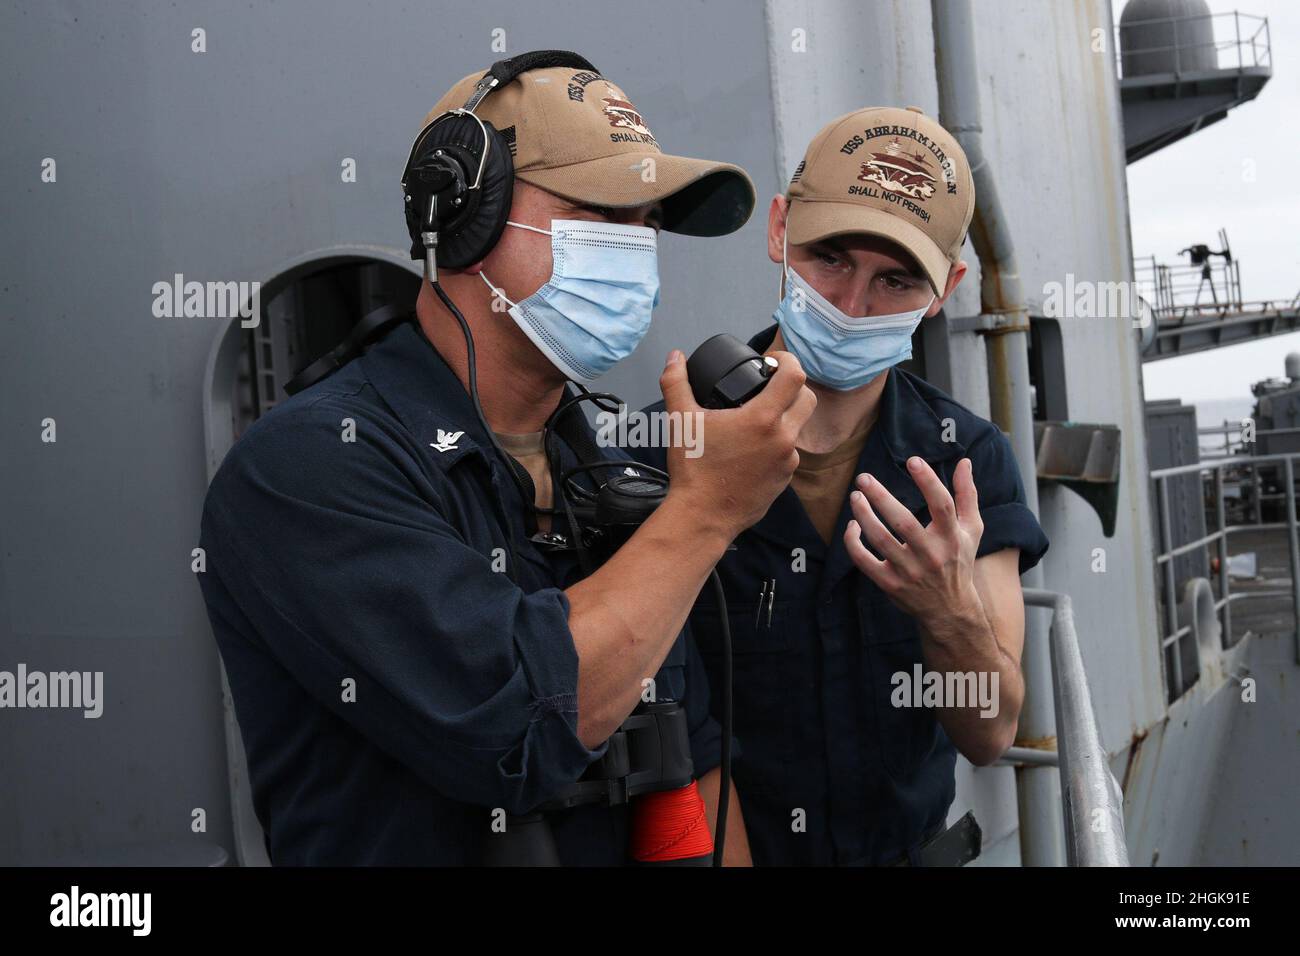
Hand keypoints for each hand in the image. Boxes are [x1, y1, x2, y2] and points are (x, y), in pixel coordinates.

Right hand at [659, 348, 815, 539]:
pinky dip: (777, 446)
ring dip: (784, 419)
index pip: (795, 376)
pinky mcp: (784, 480)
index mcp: (762, 418)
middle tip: (770, 387)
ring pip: (798, 429)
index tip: (774, 361)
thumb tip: (675, 358)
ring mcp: (787, 461)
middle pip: (807, 399)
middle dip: (793, 388)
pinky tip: (752, 450)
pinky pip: (789, 454)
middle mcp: (782, 438)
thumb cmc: (694, 470)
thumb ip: (676, 383)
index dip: (788, 360)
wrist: (703, 516)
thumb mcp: (680, 421)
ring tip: (755, 421)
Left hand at [843, 456, 984, 626]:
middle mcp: (930, 555)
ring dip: (864, 516)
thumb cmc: (959, 561)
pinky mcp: (890, 584)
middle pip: (903, 522)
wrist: (950, 609)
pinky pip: (865, 561)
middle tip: (864, 478)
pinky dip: (853, 543)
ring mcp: (908, 571)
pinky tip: (852, 525)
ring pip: (880, 540)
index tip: (912, 461)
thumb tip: (964, 462)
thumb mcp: (971, 530)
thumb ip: (967, 495)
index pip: (941, 505)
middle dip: (881, 497)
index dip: (927, 482)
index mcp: (951, 538)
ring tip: (855, 496)